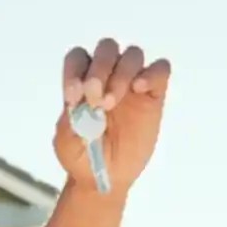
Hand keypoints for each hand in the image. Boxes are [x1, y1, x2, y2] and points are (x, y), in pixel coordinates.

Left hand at [53, 39, 171, 193]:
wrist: (106, 177)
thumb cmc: (81, 157)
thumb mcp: (66, 142)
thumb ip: (70, 119)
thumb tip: (80, 101)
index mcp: (82, 84)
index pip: (78, 58)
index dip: (74, 70)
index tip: (73, 97)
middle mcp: (107, 77)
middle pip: (106, 48)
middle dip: (99, 68)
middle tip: (94, 99)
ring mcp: (132, 84)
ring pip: (132, 55)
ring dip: (120, 73)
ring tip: (110, 103)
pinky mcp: (154, 95)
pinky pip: (161, 69)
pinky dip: (152, 73)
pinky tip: (139, 90)